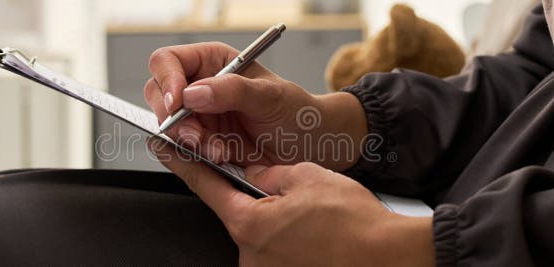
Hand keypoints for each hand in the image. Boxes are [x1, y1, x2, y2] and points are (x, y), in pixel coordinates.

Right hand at [144, 42, 366, 170]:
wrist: (311, 148)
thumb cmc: (296, 112)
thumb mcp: (270, 95)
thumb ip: (232, 90)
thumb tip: (193, 94)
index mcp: (213, 63)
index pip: (168, 62)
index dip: (167, 80)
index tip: (178, 103)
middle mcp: (200, 88)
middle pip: (158, 96)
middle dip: (174, 119)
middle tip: (196, 135)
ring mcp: (199, 119)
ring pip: (168, 129)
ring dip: (189, 142)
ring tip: (219, 150)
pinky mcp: (203, 146)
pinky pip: (182, 152)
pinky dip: (196, 158)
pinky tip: (221, 157)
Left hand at [151, 140, 434, 265]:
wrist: (390, 257)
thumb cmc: (355, 224)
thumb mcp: (306, 177)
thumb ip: (267, 174)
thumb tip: (252, 174)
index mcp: (250, 224)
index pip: (204, 186)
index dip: (182, 162)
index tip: (164, 147)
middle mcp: (251, 254)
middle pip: (237, 213)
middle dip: (255, 197)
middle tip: (291, 192)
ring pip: (261, 233)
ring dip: (276, 220)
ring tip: (313, 217)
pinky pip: (277, 250)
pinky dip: (289, 238)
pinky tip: (314, 233)